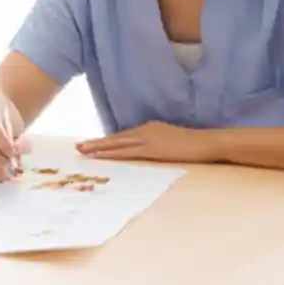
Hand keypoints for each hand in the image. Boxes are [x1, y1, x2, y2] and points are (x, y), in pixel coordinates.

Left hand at [76, 121, 217, 162]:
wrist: (205, 143)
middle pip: (115, 138)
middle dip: (96, 143)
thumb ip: (156, 144)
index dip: (106, 141)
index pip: (123, 136)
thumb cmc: (192, 145)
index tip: (91, 144)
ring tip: (83, 151)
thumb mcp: (170, 141)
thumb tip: (146, 152)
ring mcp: (147, 139)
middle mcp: (145, 131)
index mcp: (149, 129)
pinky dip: (112, 153)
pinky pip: (127, 152)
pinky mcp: (151, 148)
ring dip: (99, 148)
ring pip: (117, 144)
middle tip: (78, 147)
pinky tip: (102, 156)